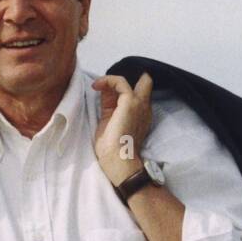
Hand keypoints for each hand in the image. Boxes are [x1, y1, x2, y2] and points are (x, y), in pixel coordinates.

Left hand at [92, 72, 153, 186]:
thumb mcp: (110, 123)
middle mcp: (144, 108)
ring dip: (112, 80)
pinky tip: (97, 86)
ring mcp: (139, 104)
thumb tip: (103, 92)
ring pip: (132, 80)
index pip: (137, 94)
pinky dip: (108, 80)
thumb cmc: (113, 149)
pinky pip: (120, 82)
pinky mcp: (130, 102)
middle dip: (124, 82)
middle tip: (105, 86)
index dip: (123, 89)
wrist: (119, 160)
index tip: (106, 91)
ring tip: (97, 85)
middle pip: (144, 83)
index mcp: (140, 115)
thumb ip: (109, 107)